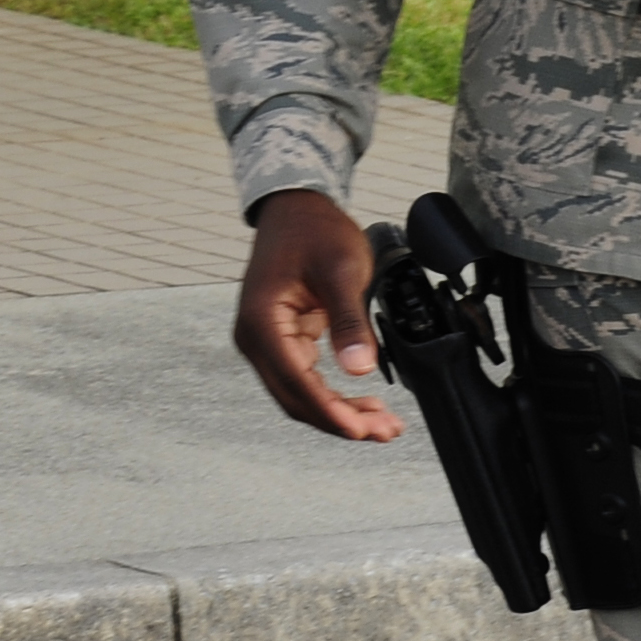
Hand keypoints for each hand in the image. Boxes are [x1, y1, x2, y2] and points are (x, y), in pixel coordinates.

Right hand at [234, 189, 403, 441]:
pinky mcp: (280, 340)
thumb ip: (349, 321)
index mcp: (261, 320)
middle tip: (385, 430)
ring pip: (300, 394)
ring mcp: (265, 341)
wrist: (296, 209)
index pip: (296, 381)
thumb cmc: (313, 230)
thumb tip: (359, 369)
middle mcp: (255, 337)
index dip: (330, 411)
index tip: (361, 430)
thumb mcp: (341, 270)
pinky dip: (333, 395)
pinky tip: (363, 403)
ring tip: (382, 424)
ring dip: (339, 412)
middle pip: (295, 397)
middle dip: (340, 419)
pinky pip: (305, 379)